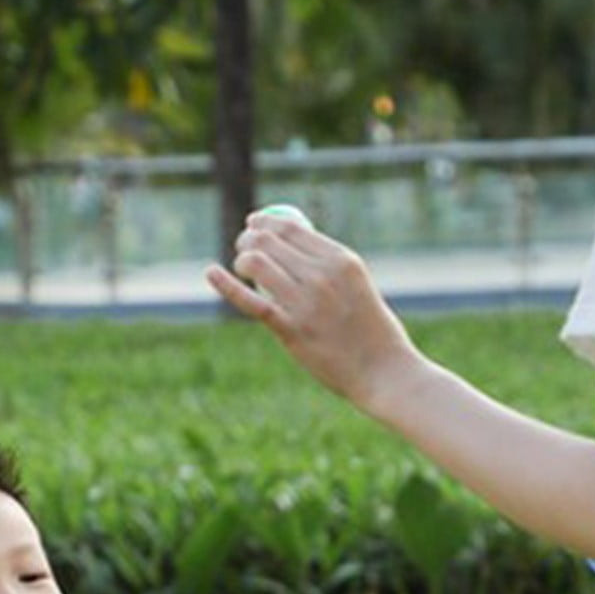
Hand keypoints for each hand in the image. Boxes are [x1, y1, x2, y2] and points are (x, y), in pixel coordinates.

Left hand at [205, 213, 420, 413]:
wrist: (383, 371)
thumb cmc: (374, 332)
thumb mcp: (358, 286)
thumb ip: (330, 269)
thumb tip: (299, 252)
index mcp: (341, 260)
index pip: (292, 229)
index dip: (266, 222)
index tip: (254, 224)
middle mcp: (321, 276)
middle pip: (270, 242)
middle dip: (249, 238)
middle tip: (243, 245)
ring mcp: (305, 304)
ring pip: (257, 264)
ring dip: (242, 259)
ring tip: (240, 265)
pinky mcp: (292, 331)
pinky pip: (252, 302)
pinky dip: (227, 285)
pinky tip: (211, 273)